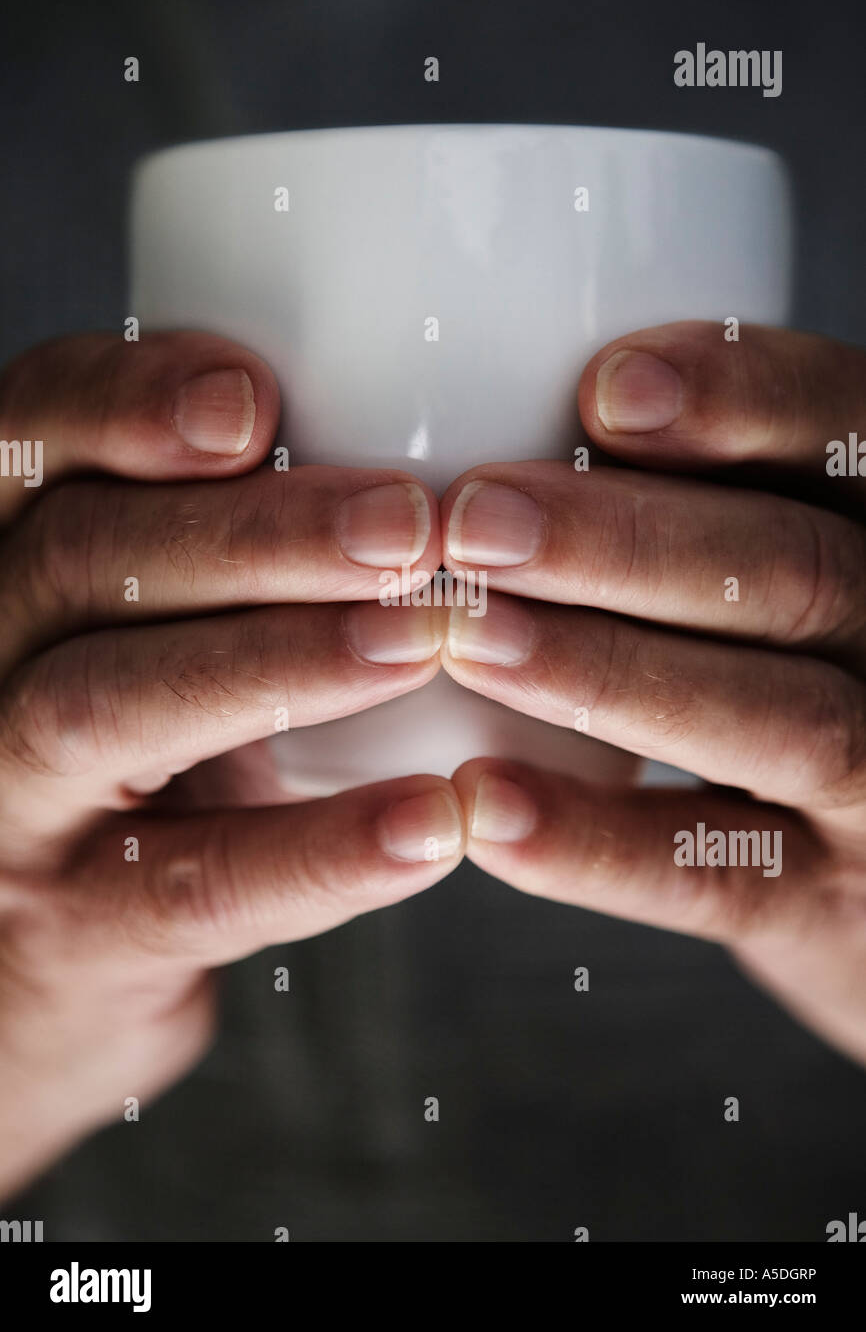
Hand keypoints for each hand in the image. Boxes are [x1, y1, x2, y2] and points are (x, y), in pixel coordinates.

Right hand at [0, 331, 463, 1199]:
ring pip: (107, 708)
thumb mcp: (157, 632)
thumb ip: (229, 546)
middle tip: (410, 524)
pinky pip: (191, 887)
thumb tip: (416, 470)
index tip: (252, 401)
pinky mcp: (79, 934)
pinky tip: (431, 822)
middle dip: (253, 533)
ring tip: (428, 638)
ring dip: (281, 664)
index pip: (26, 439)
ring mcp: (12, 808)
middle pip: (79, 562)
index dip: (120, 403)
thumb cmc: (146, 760)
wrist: (52, 962)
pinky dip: (318, 850)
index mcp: (9, 561)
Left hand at [441, 321, 865, 1065]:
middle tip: (476, 520)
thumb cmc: (786, 684)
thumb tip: (498, 435)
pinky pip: (724, 879)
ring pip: (779, 721)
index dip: (745, 397)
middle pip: (801, 575)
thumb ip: (698, 504)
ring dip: (611, 675)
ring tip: (470, 638)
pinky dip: (600, 845)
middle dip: (630, 542)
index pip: (852, 435)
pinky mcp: (831, 911)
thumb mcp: (777, 576)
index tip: (605, 388)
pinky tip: (488, 806)